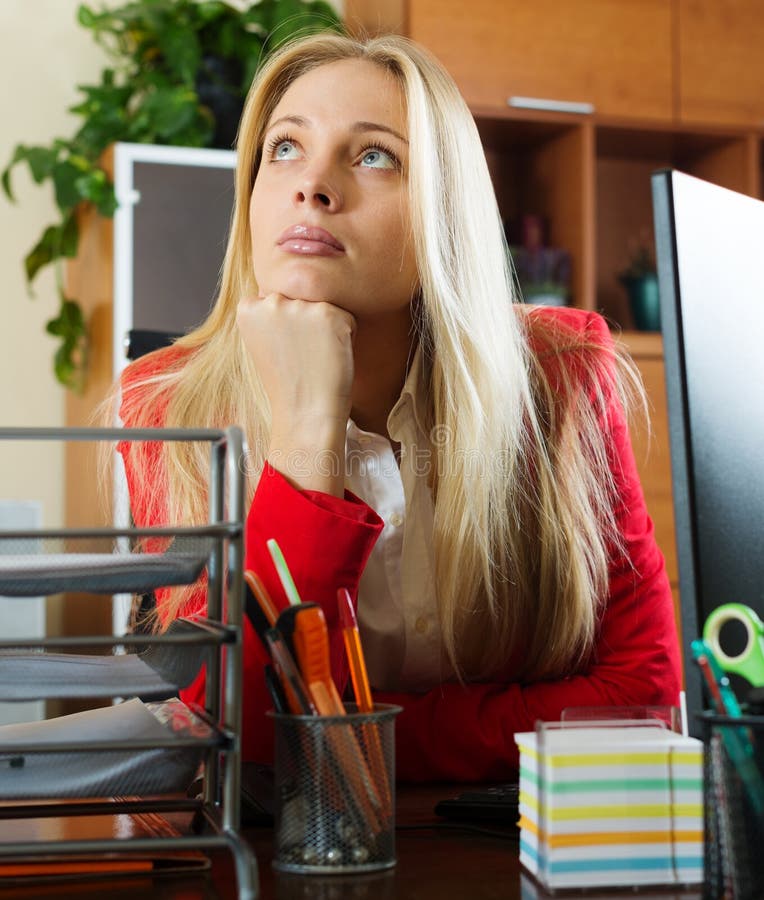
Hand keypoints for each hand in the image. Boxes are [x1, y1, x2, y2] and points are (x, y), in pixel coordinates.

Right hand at [236, 292, 355, 494]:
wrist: (305, 412)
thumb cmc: (287, 384)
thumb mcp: (262, 344)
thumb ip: (268, 317)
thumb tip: (282, 294)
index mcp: (248, 309)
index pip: (275, 299)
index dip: (285, 325)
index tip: (284, 350)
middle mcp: (272, 302)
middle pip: (300, 300)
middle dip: (306, 323)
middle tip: (302, 356)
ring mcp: (301, 306)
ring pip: (323, 307)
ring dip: (326, 328)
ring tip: (315, 358)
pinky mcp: (330, 314)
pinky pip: (346, 318)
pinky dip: (346, 336)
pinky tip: (331, 357)